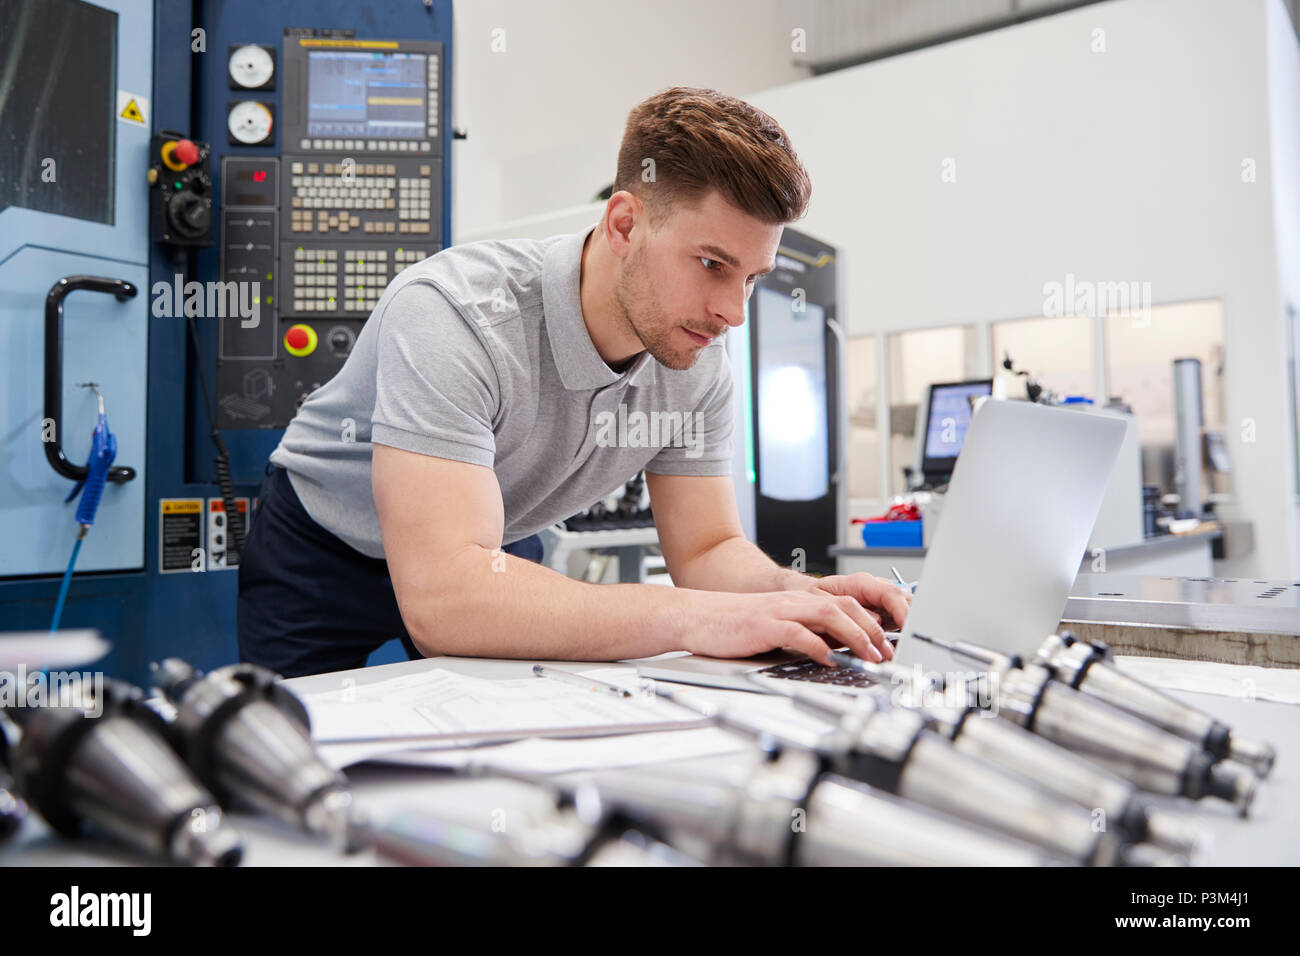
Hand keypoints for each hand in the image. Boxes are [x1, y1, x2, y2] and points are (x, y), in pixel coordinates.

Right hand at [683, 588, 894, 664]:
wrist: (697, 617)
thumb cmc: (733, 626)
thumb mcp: (775, 627)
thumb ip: (803, 633)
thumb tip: (831, 651)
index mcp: (798, 603)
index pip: (846, 605)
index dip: (871, 623)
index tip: (886, 645)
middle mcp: (794, 603)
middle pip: (845, 607)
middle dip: (872, 630)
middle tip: (887, 654)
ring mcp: (780, 612)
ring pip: (829, 615)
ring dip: (855, 636)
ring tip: (869, 657)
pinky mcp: (765, 626)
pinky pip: (798, 633)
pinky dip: (818, 646)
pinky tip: (828, 659)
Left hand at [802, 572, 911, 644]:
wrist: (807, 596)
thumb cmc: (813, 597)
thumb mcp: (821, 603)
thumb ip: (847, 611)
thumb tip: (874, 622)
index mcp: (860, 583)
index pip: (890, 593)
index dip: (903, 610)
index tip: (908, 627)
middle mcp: (874, 590)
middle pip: (904, 601)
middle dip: (911, 622)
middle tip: (912, 643)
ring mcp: (880, 602)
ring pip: (905, 611)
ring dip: (908, 630)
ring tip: (908, 649)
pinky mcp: (882, 614)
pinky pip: (898, 622)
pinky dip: (902, 635)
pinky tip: (901, 647)